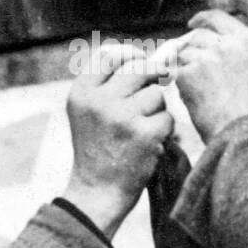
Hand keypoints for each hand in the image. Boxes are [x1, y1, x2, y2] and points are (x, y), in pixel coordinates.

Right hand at [62, 43, 174, 237]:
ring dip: (157, 109)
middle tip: (159, 83)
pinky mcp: (144, 134)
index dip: (130, 54)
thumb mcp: (86, 111)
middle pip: (139, 68)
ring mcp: (122, 117)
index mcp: (81, 93)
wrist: (96, 193)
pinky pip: (167, 117)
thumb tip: (141, 56)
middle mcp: (99, 101)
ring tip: (143, 128)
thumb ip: (105, 83)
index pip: (110, 55)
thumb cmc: (96, 150)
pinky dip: (164, 131)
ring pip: (156, 94)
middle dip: (153, 75)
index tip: (142, 59)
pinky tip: (150, 144)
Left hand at [172, 10, 247, 143]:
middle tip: (192, 67)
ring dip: (185, 68)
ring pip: (183, 54)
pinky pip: (175, 72)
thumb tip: (205, 45)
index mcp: (246, 40)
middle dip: (191, 50)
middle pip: (197, 37)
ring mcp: (206, 57)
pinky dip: (179, 84)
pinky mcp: (188, 73)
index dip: (202, 19)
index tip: (193, 23)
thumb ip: (231, 52)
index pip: (218, 17)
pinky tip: (193, 97)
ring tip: (199, 90)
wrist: (241, 130)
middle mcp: (226, 44)